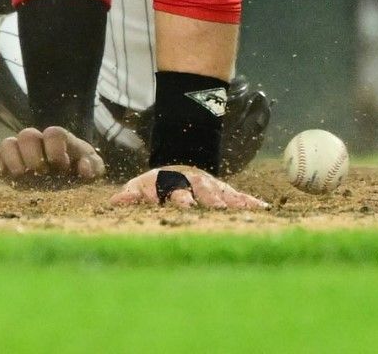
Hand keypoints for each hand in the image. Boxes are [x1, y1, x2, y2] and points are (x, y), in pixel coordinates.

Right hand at [0, 126, 104, 182]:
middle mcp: (37, 143)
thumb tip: (83, 168)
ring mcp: (19, 153)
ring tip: (23, 175)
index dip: (56, 150)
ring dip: (14, 159)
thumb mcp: (93, 169)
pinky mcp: (5, 165)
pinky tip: (4, 175)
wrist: (63, 180)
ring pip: (7, 143)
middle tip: (41, 173)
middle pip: (27, 134)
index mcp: (58, 140)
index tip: (62, 167)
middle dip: (33, 156)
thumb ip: (94, 167)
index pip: (53, 133)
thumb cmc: (78, 170)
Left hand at [110, 165, 267, 209]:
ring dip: (229, 200)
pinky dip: (250, 202)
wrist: (179, 166)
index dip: (175, 197)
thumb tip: (114, 202)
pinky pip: (239, 196)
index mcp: (171, 183)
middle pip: (200, 190)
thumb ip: (129, 194)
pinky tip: (264, 209)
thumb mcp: (140, 185)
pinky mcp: (225, 191)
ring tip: (240, 210)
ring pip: (221, 192)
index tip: (181, 204)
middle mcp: (192, 184)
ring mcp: (210, 186)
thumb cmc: (156, 183)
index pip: (172, 190)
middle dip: (207, 199)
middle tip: (215, 207)